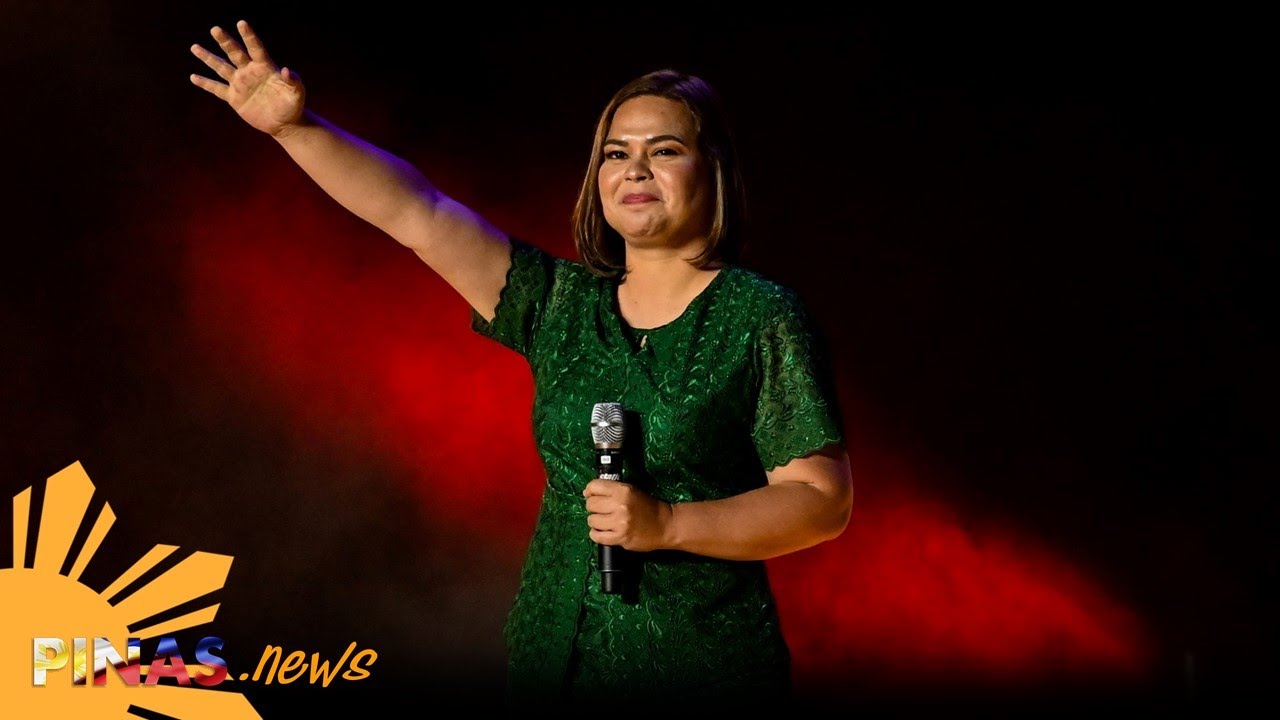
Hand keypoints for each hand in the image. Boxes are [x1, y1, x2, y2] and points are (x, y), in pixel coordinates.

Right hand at [189, 19, 304, 137]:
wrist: (284, 123)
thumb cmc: (293, 106)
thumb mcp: (297, 94)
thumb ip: (294, 81)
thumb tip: (287, 70)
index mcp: (265, 67)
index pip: (255, 48)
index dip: (249, 36)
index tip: (241, 23)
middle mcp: (250, 71)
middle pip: (235, 53)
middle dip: (225, 41)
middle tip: (215, 29)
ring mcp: (240, 83)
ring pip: (221, 67)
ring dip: (208, 58)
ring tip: (194, 47)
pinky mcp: (234, 97)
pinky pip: (217, 89)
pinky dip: (205, 84)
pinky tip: (193, 77)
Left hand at [583, 479, 672, 551]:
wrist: (665, 525)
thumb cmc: (648, 507)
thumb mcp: (631, 491)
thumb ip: (611, 490)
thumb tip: (587, 493)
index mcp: (623, 490)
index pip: (594, 486)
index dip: (590, 491)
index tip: (592, 495)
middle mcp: (620, 505)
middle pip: (591, 504)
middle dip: (593, 507)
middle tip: (602, 510)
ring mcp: (620, 522)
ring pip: (592, 521)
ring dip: (596, 522)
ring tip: (605, 522)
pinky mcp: (620, 537)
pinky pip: (597, 536)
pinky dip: (597, 535)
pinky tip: (604, 531)